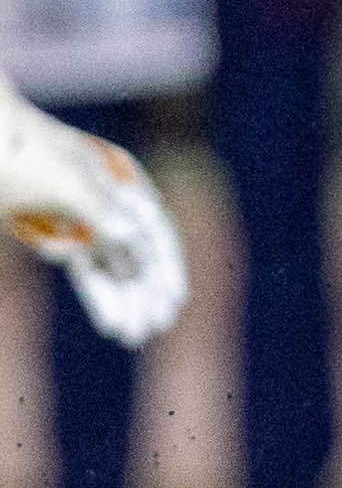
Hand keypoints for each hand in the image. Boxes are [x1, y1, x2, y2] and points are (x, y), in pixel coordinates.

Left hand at [0, 88, 187, 345]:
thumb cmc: (19, 152)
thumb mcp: (63, 181)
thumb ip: (102, 209)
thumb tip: (137, 239)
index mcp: (118, 178)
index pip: (154, 229)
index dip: (167, 266)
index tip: (175, 302)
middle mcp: (106, 197)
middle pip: (135, 253)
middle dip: (145, 292)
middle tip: (150, 330)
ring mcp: (79, 214)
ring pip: (111, 265)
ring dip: (122, 299)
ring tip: (130, 336)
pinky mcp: (52, 228)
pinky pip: (85, 267)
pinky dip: (98, 293)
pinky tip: (109, 320)